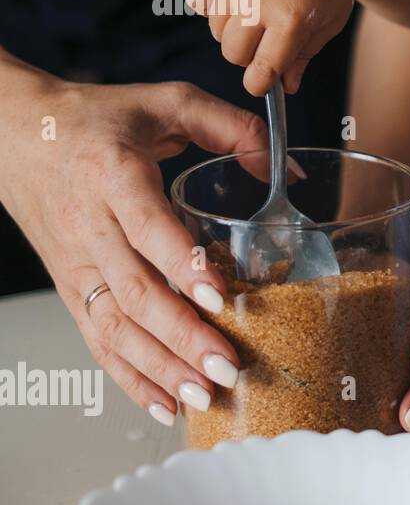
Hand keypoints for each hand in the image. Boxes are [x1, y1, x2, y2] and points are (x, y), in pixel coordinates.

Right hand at [0, 77, 268, 423]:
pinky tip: (164, 404)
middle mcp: (89, 225)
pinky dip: (128, 376)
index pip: (147, 227)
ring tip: (205, 396)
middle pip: (134, 291)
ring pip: (114, 325)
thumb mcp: (168, 100)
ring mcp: (75, 262)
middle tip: (228, 367)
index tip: (219, 296)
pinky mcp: (70, 285)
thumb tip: (289, 169)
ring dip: (160, 367)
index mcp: (113, 175)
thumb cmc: (100, 116)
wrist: (16, 131)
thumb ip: (232, 127)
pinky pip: (96, 339)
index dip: (182, 265)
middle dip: (183, 336)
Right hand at [189, 0, 367, 96]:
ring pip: (215, 30)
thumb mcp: (328, 23)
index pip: (261, 71)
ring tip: (255, 10)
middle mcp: (259, 0)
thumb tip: (284, 88)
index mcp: (291, 20)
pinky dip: (211, 2)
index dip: (260, 83)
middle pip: (233, 54)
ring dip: (232, 28)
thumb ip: (303, 56)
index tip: (262, 81)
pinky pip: (197, 0)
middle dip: (248, 54)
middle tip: (266, 37)